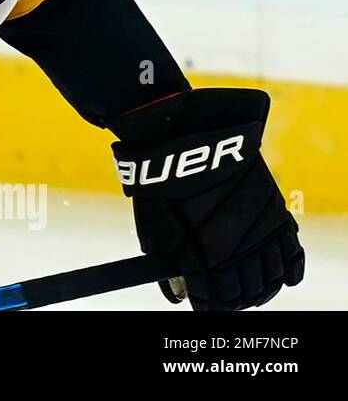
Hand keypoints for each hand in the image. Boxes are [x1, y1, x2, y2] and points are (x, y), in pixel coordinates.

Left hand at [109, 88, 304, 310]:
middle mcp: (235, 251)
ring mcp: (259, 231)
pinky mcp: (274, 211)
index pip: (216, 299)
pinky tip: (287, 279)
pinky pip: (291, 249)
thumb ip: (169, 266)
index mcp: (202, 259)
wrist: (184, 139)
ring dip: (263, 289)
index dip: (212, 306)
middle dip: (237, 300)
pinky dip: (291, 268)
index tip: (207, 306)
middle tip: (228, 301)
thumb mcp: (154, 229)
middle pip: (245, 291)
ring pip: (270, 276)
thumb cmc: (162, 185)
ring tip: (253, 293)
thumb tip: (178, 295)